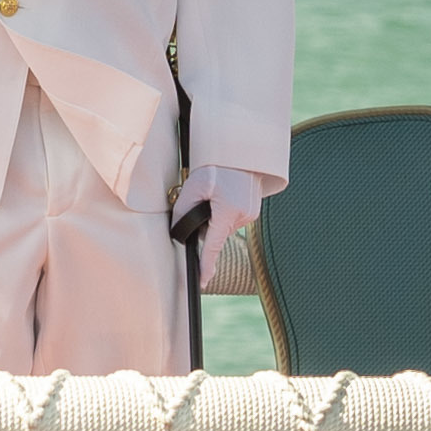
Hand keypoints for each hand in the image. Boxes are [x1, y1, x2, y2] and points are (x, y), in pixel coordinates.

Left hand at [178, 165, 268, 287]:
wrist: (240, 149)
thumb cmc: (216, 165)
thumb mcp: (193, 186)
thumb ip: (183, 210)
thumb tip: (178, 230)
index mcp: (228, 211)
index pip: (214, 246)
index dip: (206, 265)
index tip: (203, 281)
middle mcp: (243, 215)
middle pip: (217, 234)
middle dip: (207, 225)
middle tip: (203, 199)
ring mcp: (250, 212)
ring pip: (224, 226)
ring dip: (216, 216)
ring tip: (215, 191)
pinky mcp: (253, 209)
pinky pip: (233, 217)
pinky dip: (225, 211)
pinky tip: (224, 194)